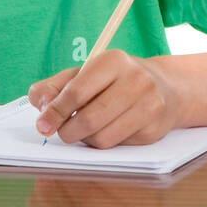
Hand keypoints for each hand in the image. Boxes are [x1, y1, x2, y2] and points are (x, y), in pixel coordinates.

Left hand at [27, 49, 182, 148]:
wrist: (166, 88)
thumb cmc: (116, 80)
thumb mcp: (85, 73)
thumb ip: (55, 86)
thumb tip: (39, 103)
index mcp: (113, 60)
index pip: (76, 91)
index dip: (55, 111)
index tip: (42, 124)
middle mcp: (135, 79)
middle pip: (89, 117)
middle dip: (68, 130)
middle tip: (61, 132)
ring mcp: (148, 104)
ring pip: (102, 137)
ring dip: (86, 138)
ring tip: (86, 128)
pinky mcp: (154, 128)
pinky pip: (116, 145)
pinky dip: (104, 142)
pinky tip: (107, 129)